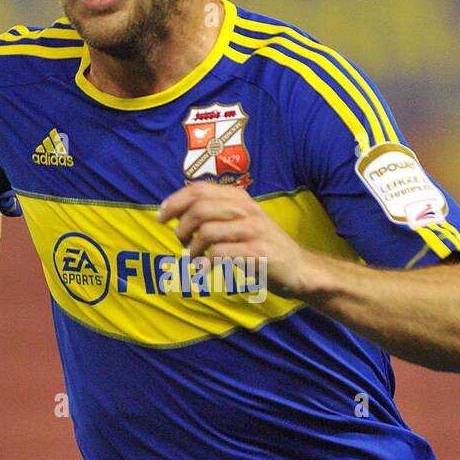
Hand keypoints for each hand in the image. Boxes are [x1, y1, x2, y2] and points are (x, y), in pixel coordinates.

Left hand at [158, 182, 308, 296]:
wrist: (298, 266)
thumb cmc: (260, 245)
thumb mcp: (240, 221)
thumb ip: (213, 213)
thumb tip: (175, 213)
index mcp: (239, 198)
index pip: (199, 190)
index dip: (174, 202)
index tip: (161, 217)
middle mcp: (247, 209)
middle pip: (199, 210)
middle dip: (182, 228)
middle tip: (182, 242)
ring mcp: (254, 230)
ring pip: (207, 232)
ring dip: (193, 249)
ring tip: (195, 259)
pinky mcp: (257, 252)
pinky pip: (220, 253)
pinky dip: (206, 263)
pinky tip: (207, 269)